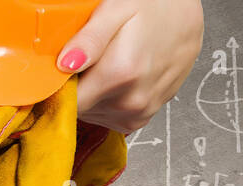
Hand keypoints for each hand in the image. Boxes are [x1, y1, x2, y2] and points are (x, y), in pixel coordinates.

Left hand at [57, 0, 203, 132]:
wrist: (187, 16)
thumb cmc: (154, 6)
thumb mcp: (116, 9)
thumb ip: (90, 39)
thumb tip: (65, 65)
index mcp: (120, 75)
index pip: (68, 102)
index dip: (56, 87)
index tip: (56, 71)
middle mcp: (132, 102)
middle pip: (80, 109)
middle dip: (75, 87)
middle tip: (84, 60)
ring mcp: (140, 113)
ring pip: (94, 114)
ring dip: (91, 95)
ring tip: (105, 65)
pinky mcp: (144, 117)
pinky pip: (111, 118)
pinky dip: (106, 101)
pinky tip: (116, 78)